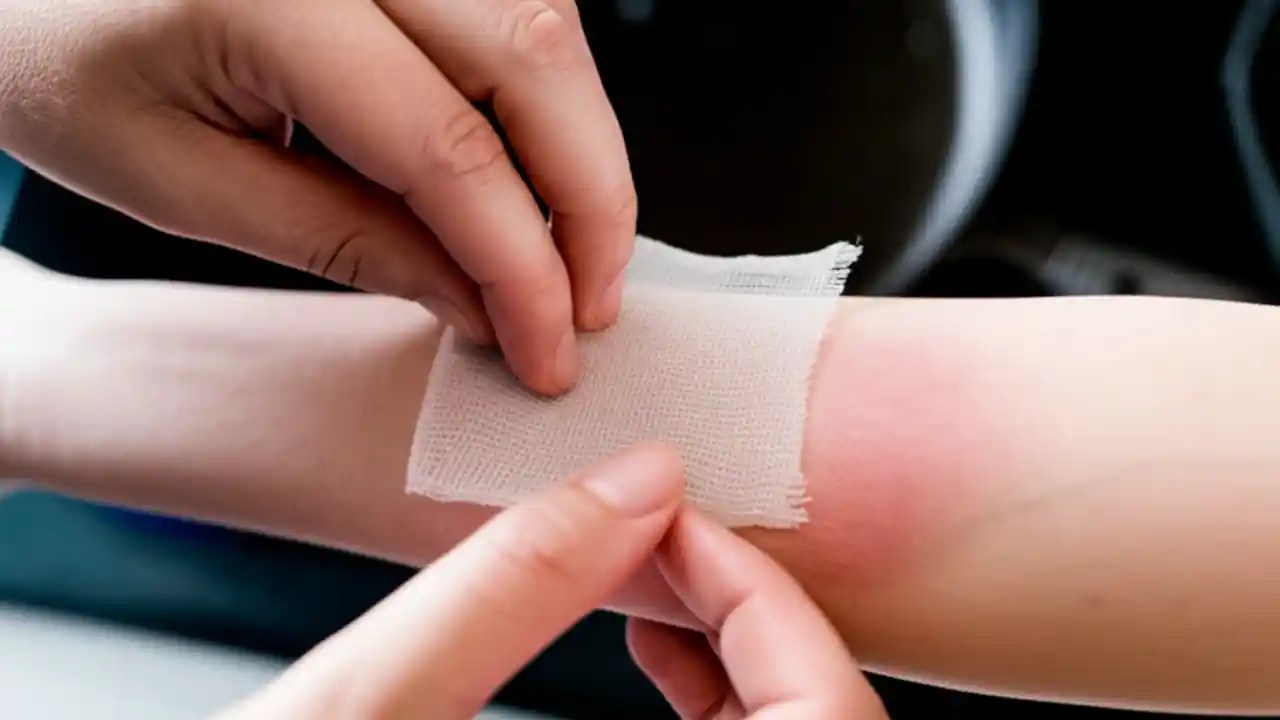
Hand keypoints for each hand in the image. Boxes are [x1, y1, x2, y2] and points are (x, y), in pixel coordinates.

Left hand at [0, 0, 635, 395]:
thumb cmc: (57, 61)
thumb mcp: (181, 183)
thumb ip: (348, 242)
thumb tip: (484, 300)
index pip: (446, 145)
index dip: (521, 263)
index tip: (547, 349)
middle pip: (534, 53)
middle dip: (591, 197)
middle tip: (591, 306)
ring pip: (544, 17)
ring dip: (578, 140)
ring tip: (566, 247)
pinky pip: (509, 0)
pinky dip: (538, 90)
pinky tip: (527, 165)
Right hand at [219, 444, 884, 718]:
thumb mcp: (365, 705)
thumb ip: (510, 588)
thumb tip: (640, 478)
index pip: (822, 718)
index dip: (761, 598)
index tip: (673, 516)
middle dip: (749, 612)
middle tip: (662, 534)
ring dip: (734, 645)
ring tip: (652, 572)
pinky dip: (712, 690)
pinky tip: (649, 645)